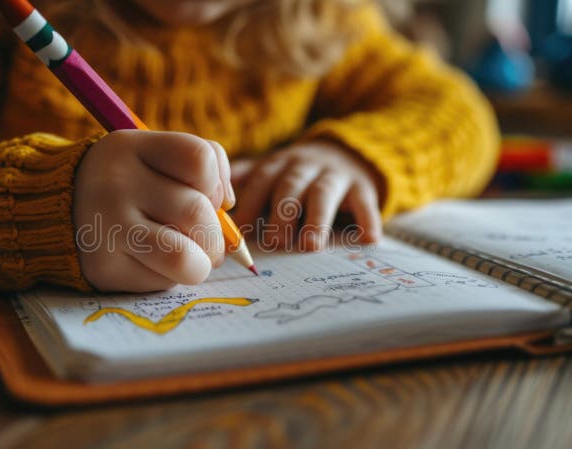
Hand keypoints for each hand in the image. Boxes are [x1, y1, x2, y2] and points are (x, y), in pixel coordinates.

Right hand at [74, 130, 234, 291]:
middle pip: (197, 212)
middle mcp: (115, 183)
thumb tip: (228, 207)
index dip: (217, 182)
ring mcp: (106, 227)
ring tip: (195, 259)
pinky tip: (154, 263)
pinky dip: (170, 277)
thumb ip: (197, 168)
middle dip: (214, 234)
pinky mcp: (104, 267)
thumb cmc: (128, 182)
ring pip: (184, 256)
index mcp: (132, 147)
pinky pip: (162, 281)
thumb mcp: (152, 156)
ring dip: (201, 263)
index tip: (207, 193)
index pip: (200, 158)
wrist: (59, 210)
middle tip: (205, 239)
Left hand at [232, 141, 381, 250]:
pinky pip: (366, 203)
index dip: (251, 203)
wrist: (347, 151)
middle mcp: (304, 167)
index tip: (240, 231)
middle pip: (290, 186)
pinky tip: (368, 240)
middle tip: (274, 241)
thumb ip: (242, 181)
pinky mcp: (363, 187)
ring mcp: (335, 176)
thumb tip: (204, 198)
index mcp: (277, 165)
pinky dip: (367, 220)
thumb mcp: (269, 170)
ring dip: (317, 219)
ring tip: (310, 246)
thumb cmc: (296, 174)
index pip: (260, 181)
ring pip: (324, 194)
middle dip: (281, 213)